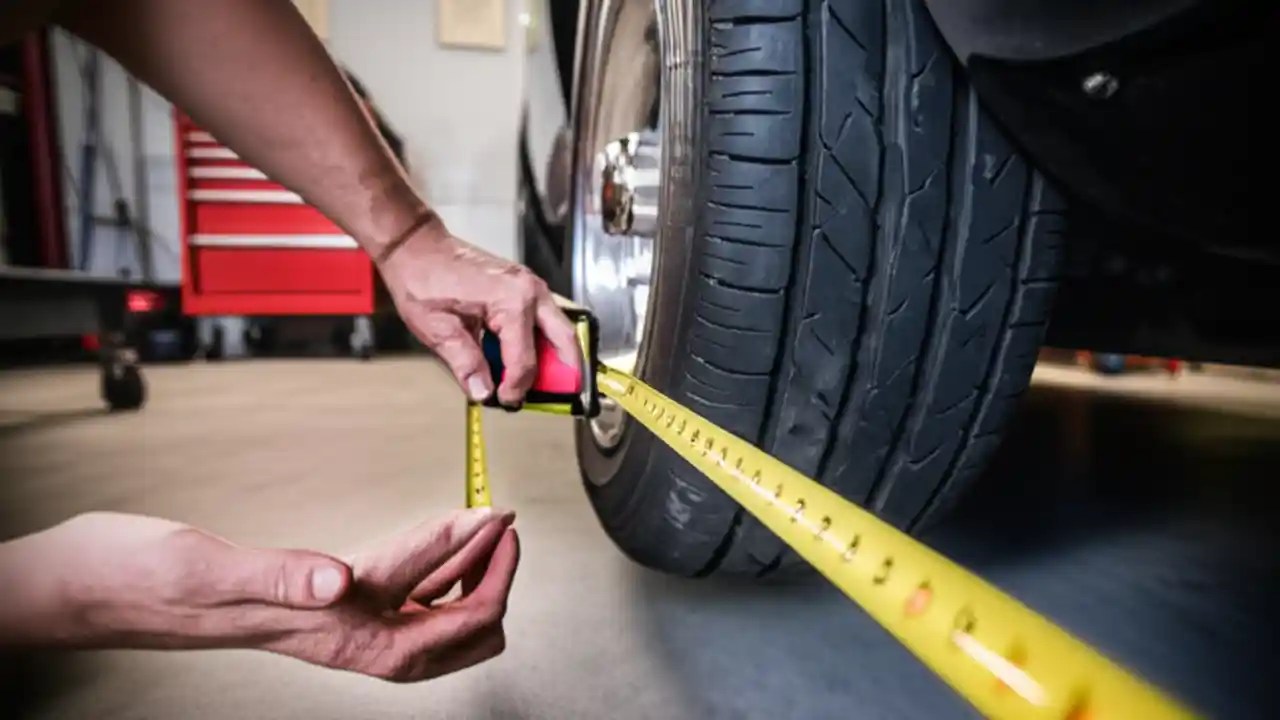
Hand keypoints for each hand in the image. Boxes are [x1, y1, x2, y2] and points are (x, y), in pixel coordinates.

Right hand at [0, 508, 519, 682]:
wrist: (96, 589)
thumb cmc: (141, 583)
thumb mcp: (209, 570)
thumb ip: (279, 576)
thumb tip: (337, 581)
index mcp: (327, 631)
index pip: (431, 604)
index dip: (476, 558)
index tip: (499, 514)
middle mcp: (341, 637)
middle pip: (452, 632)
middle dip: (492, 582)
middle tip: (507, 527)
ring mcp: (333, 626)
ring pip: (433, 621)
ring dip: (469, 578)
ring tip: (488, 529)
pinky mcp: (320, 606)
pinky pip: (399, 599)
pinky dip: (433, 571)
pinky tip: (435, 543)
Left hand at [376, 218, 580, 405]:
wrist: (417, 247)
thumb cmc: (424, 278)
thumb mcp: (438, 329)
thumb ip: (465, 364)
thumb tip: (484, 392)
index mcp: (511, 301)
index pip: (524, 359)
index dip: (516, 387)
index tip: (506, 401)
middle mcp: (529, 291)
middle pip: (564, 340)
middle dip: (566, 372)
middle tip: (564, 397)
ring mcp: (530, 286)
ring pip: (559, 329)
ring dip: (556, 357)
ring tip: (545, 383)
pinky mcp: (524, 287)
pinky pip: (545, 320)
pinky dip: (543, 342)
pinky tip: (526, 359)